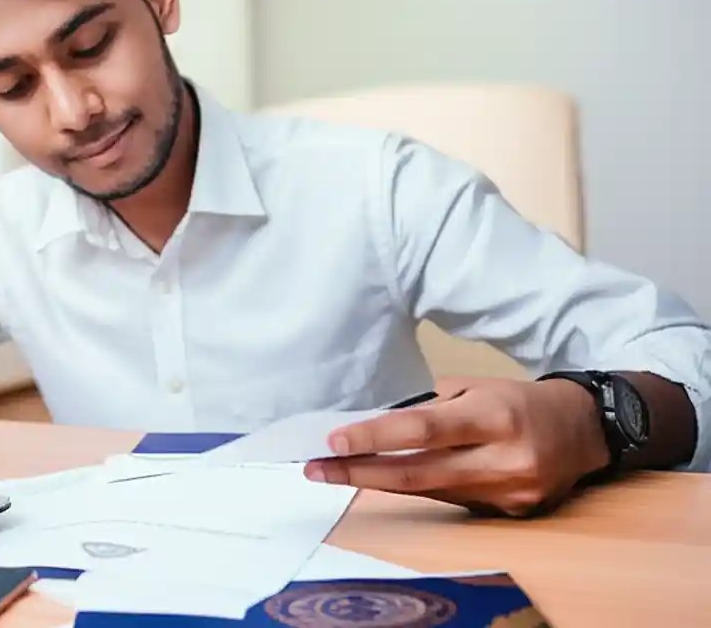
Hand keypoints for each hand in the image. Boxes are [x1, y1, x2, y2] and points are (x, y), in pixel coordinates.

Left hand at [304, 377, 611, 516]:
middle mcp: (502, 458)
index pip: (422, 430)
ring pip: (429, 491)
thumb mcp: (477, 388)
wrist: (584, 430)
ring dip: (379, 483)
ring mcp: (508, 491)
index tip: (334, 441)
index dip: (375, 438)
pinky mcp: (511, 512)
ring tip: (338, 473)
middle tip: (317, 469)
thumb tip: (376, 428)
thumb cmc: (519, 401)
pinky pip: (451, 501)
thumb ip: (431, 409)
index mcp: (493, 415)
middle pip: (418, 473)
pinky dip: (418, 489)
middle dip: (360, 472)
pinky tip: (390, 480)